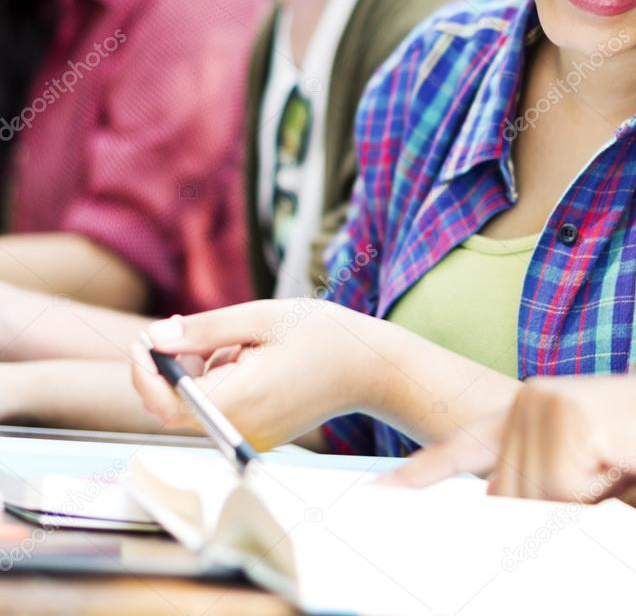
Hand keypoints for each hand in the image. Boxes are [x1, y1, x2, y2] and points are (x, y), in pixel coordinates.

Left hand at [130, 299, 391, 449]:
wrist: (373, 368)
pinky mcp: (262, 434)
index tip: (144, 341)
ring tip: (251, 342)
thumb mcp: (262, 317)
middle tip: (204, 328)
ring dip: (209, 369)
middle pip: (181, 404)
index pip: (167, 404)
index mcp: (241, 398)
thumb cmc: (324, 335)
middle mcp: (243, 427)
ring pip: (203, 403)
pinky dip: (227, 381)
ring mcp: (253, 436)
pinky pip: (225, 409)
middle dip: (182, 364)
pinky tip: (260, 359)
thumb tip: (154, 338)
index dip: (145, 374)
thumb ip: (204, 330)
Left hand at [385, 374, 635, 501]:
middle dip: (547, 507)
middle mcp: (526, 400)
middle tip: (597, 484)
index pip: (463, 447)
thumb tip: (503, 513)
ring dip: (576, 502)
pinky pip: (562, 488)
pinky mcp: (568, 416)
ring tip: (614, 467)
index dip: (424, 473)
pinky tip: (619, 460)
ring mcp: (545, 405)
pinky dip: (593, 491)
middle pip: (505, 491)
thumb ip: (541, 483)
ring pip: (532, 495)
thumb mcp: (580, 469)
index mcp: (525, 407)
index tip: (381, 495)